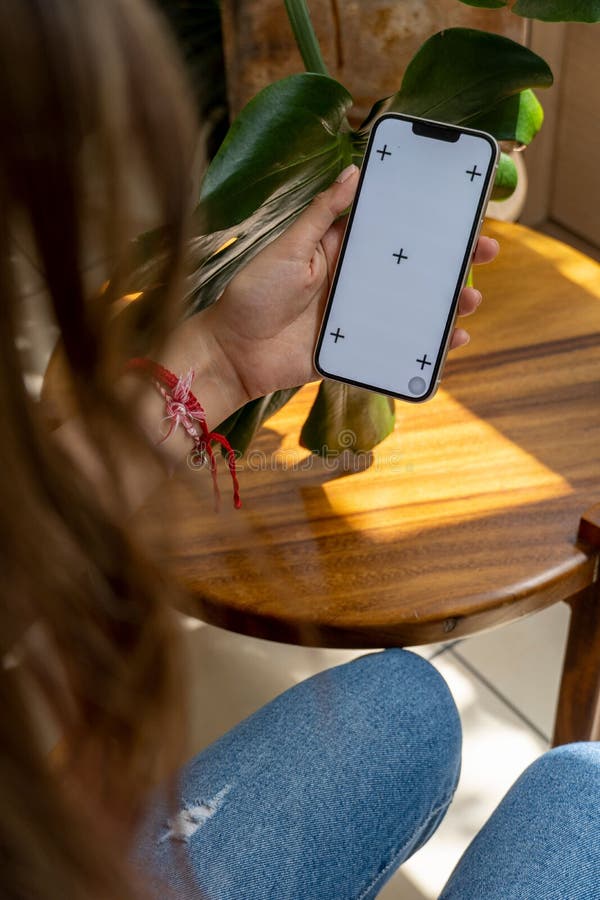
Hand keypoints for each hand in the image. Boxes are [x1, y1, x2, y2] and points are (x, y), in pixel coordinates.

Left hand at [204, 165, 499, 403]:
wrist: (233, 354)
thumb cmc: (253, 294)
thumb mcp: (288, 247)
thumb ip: (322, 215)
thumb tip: (353, 172)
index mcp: (339, 251)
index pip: (391, 232)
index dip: (425, 223)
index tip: (459, 214)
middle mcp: (353, 282)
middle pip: (410, 269)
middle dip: (448, 261)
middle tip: (484, 252)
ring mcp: (357, 317)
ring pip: (410, 308)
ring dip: (443, 303)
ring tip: (469, 299)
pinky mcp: (355, 349)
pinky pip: (395, 346)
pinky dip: (422, 346)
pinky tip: (446, 343)